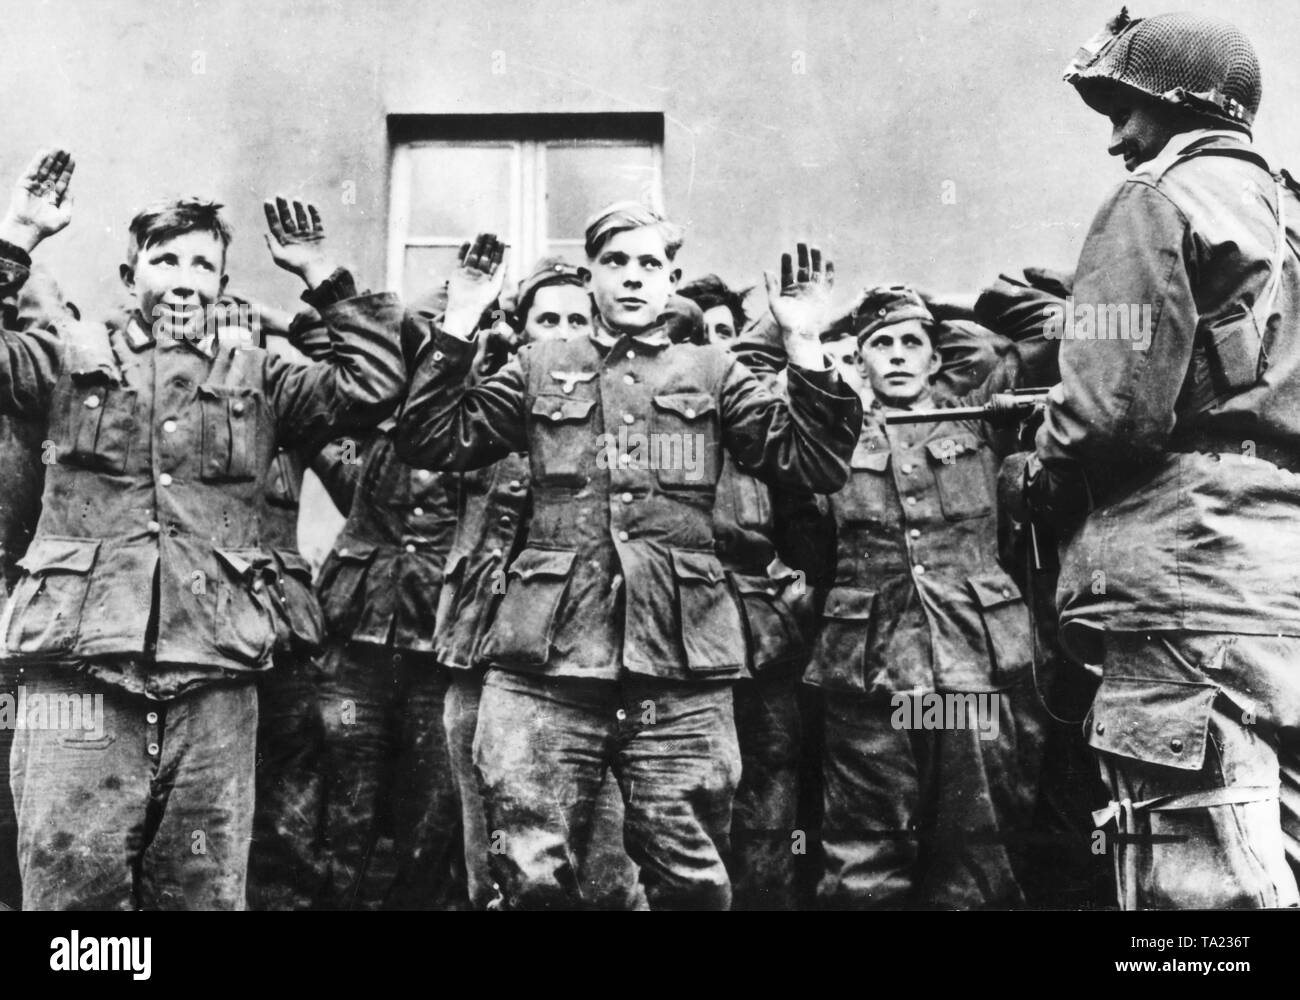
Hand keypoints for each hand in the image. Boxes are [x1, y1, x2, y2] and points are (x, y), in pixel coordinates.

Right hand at [0, 149, 74, 252]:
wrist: (29, 229)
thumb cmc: (47, 226)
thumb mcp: (65, 216)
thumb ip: (69, 202)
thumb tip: (70, 188)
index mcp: (54, 196)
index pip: (62, 179)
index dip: (67, 169)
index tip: (73, 159)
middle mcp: (45, 189)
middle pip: (54, 172)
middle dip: (60, 161)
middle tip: (66, 149)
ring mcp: (35, 186)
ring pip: (44, 169)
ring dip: (51, 158)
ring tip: (58, 148)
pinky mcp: (24, 183)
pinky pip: (32, 170)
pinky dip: (38, 161)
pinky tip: (45, 152)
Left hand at [263, 196, 334, 287]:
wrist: (317, 270)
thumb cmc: (297, 266)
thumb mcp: (279, 257)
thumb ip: (272, 244)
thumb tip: (266, 232)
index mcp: (284, 240)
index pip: (275, 224)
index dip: (270, 213)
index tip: (268, 201)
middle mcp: (294, 235)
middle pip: (287, 218)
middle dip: (283, 207)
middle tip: (280, 195)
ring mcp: (306, 234)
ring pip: (301, 217)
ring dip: (298, 208)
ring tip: (296, 199)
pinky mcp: (318, 234)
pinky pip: (316, 221)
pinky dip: (314, 213)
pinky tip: (310, 205)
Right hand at [443, 233, 506, 339]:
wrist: (464, 310)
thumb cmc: (482, 302)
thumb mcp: (495, 288)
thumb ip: (501, 274)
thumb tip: (506, 262)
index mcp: (489, 278)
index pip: (495, 261)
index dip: (498, 251)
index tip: (501, 241)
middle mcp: (479, 275)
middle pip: (485, 256)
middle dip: (488, 245)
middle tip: (492, 233)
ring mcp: (468, 273)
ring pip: (473, 255)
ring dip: (477, 245)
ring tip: (481, 233)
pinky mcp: (457, 273)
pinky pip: (460, 259)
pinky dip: (462, 251)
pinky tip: (466, 242)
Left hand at [765, 242, 833, 368]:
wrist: (801, 333)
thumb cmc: (785, 321)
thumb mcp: (774, 302)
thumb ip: (771, 286)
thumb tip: (766, 269)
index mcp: (788, 289)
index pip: (787, 272)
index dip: (786, 262)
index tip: (786, 253)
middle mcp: (801, 287)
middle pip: (803, 267)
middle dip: (802, 255)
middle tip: (801, 242)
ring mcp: (813, 290)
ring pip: (815, 270)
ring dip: (815, 259)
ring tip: (815, 246)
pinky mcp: (824, 295)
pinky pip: (828, 281)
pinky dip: (829, 271)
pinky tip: (829, 260)